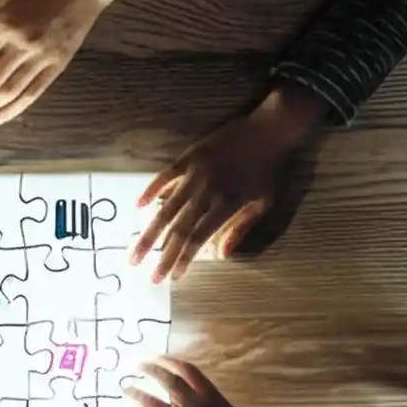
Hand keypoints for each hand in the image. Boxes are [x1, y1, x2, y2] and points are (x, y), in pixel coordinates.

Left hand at [124, 357, 293, 406]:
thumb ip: (207, 402)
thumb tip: (180, 393)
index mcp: (215, 400)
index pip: (189, 372)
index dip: (170, 361)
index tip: (156, 357)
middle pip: (172, 383)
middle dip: (152, 371)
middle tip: (138, 367)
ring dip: (140, 396)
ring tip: (127, 390)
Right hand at [130, 83, 327, 282]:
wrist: (269, 129)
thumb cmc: (270, 168)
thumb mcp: (264, 201)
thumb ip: (241, 228)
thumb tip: (223, 255)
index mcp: (226, 205)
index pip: (198, 239)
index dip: (183, 259)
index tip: (172, 277)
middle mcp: (206, 193)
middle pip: (178, 230)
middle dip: (162, 255)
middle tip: (147, 276)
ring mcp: (194, 175)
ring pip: (166, 208)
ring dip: (149, 233)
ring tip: (135, 252)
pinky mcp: (188, 158)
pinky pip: (164, 176)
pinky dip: (150, 190)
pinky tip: (137, 206)